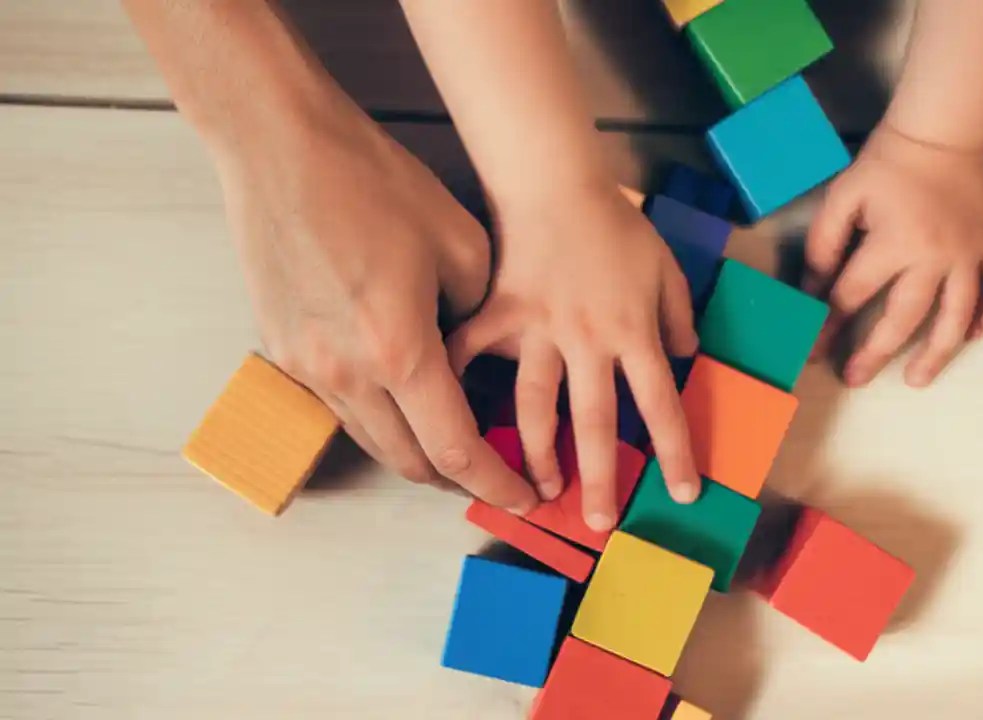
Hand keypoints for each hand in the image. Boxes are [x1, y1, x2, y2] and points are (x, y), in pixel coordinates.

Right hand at [214, 97, 537, 512]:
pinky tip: (404, 398)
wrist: (281, 148)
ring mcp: (306, 368)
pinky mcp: (281, 350)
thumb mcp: (463, 246)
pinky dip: (380, 419)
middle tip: (496, 474)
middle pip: (411, 462)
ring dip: (418, 452)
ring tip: (455, 438)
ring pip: (372, 440)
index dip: (495, 484)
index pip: (457, 450)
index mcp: (399, 352)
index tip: (522, 498)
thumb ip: (483, 319)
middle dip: (460, 480)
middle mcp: (346, 375)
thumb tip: (485, 357)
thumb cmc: (374, 185)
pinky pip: (341, 408)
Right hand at [448, 183, 700, 530]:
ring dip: (536, 453)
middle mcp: (588, 343)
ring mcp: (540, 332)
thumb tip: (690, 355)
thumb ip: (680, 313)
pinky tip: (449, 417)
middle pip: (596, 423)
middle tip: (598, 522)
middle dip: (599, 478)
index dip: (676, 453)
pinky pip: (475, 355)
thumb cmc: (615, 224)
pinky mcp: (500, 316)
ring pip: (537, 406)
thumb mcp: (665, 266)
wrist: (558, 183)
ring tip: (537, 490)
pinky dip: (460, 382)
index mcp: (634, 333)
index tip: (684, 493)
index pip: (661, 406)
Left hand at [805, 123, 982, 387]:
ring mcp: (968, 254)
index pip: (853, 295)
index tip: (814, 349)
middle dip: (876, 353)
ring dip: (937, 352)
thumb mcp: (843, 197)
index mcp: (894, 243)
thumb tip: (814, 290)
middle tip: (856, 378)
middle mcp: (935, 257)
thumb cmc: (886, 165)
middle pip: (904, 318)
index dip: (829, 324)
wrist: (941, 134)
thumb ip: (825, 244)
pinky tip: (972, 337)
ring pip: (957, 316)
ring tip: (917, 379)